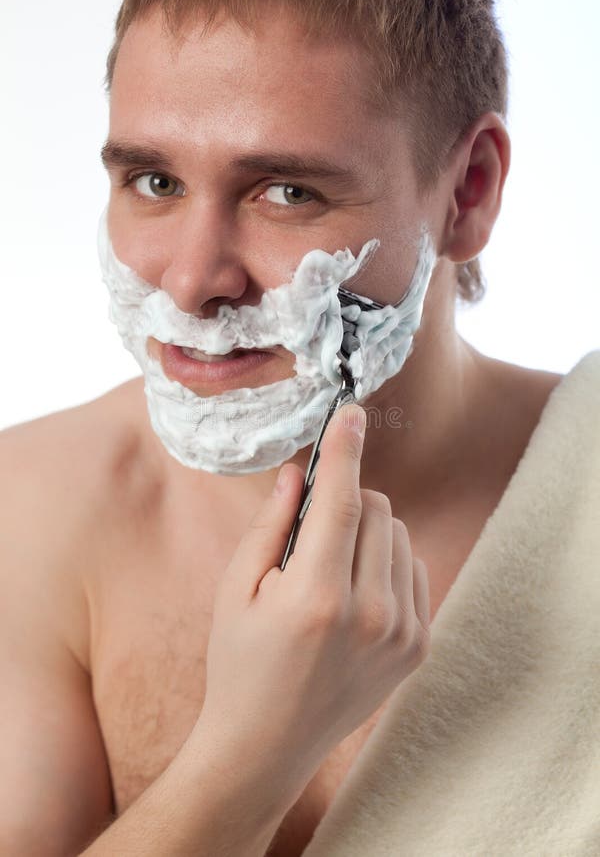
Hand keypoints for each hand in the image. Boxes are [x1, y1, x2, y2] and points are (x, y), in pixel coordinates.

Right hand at [194, 403, 429, 798]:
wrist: (267, 745)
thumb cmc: (239, 662)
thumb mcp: (236, 589)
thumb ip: (271, 525)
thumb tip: (299, 474)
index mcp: (317, 598)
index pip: (342, 503)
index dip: (344, 451)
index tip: (351, 413)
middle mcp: (371, 615)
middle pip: (377, 509)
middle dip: (346, 500)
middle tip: (311, 532)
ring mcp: (402, 634)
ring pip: (399, 535)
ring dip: (367, 531)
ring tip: (330, 571)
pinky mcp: (418, 647)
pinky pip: (414, 569)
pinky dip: (386, 562)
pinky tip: (354, 593)